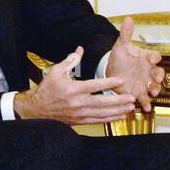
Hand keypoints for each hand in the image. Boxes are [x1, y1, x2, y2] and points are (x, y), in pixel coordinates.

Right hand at [13, 46, 135, 123]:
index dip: (108, 83)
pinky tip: (121, 116)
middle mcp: (78, 103)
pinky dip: (110, 119)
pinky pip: (98, 121)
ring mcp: (80, 113)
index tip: (121, 80)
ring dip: (118, 111)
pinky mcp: (80, 121)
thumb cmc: (48, 89)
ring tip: (131, 107)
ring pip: (102, 113)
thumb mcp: (56, 71)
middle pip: (102, 102)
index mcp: (73, 89)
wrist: (37, 109)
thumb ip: (71, 60)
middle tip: (132, 98)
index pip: (94, 85)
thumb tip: (80, 49)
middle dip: (118, 101)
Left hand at [105, 16, 163, 113]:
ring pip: (154, 87)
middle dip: (158, 77)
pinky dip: (147, 103)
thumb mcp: (121, 46)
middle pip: (158, 73)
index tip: (152, 59)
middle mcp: (149, 71)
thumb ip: (126, 34)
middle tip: (156, 79)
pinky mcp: (139, 93)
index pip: (154, 57)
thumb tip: (128, 18)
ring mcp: (145, 83)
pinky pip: (145, 99)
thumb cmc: (120, 59)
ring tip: (152, 92)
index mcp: (146, 58)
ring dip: (154, 90)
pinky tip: (146, 108)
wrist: (111, 73)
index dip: (154, 58)